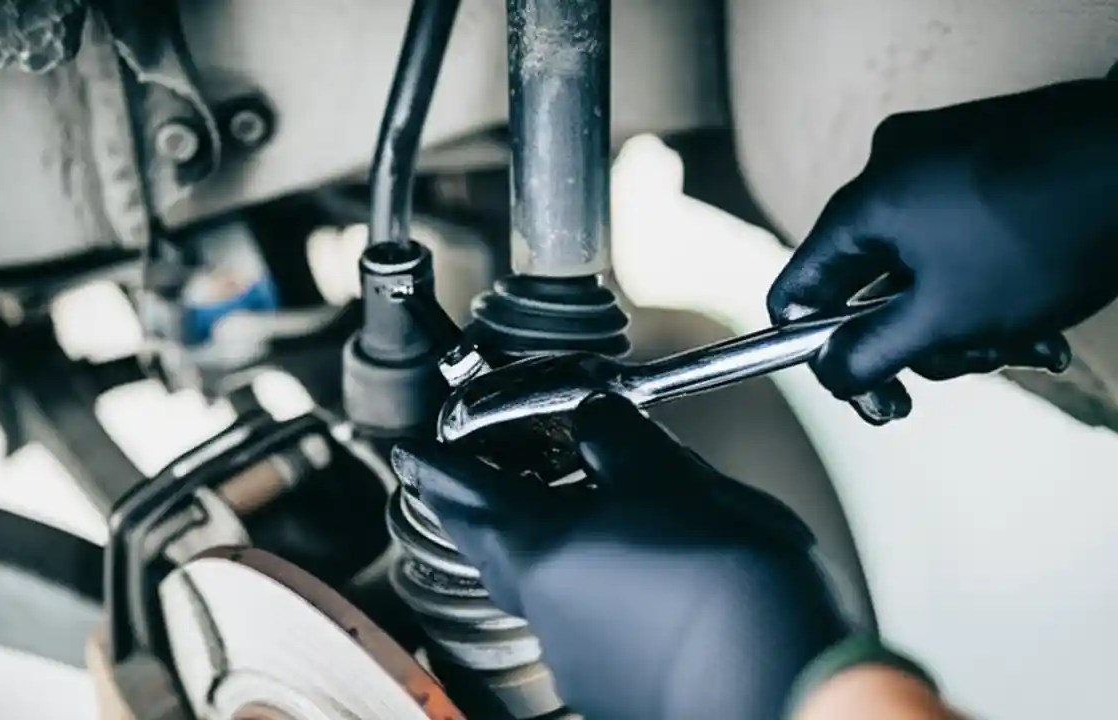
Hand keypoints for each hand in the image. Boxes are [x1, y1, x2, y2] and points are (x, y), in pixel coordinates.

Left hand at [392, 394, 848, 719]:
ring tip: (578, 513)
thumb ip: (621, 445)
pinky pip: (589, 626)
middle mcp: (547, 613)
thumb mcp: (674, 481)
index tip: (412, 454)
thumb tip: (595, 422)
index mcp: (544, 552)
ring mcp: (581, 659)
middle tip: (475, 480)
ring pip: (544, 590)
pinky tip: (641, 576)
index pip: (468, 495)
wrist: (787, 692)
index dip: (438, 467)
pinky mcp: (618, 688)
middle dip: (480, 511)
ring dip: (549, 547)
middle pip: (493, 550)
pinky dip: (599, 589)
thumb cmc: (735, 589)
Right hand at [767, 78, 1116, 418]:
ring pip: (925, 270)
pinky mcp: (989, 160)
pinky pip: (963, 239)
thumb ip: (871, 354)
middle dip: (925, 339)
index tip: (871, 393)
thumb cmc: (1048, 236)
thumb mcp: (947, 317)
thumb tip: (831, 374)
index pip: (799, 292)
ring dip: (972, 320)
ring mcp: (942, 160)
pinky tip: (1042, 320)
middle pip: (869, 287)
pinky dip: (994, 285)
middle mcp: (892, 172)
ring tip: (1031, 342)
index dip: (822, 353)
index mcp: (864, 205)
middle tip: (973, 362)